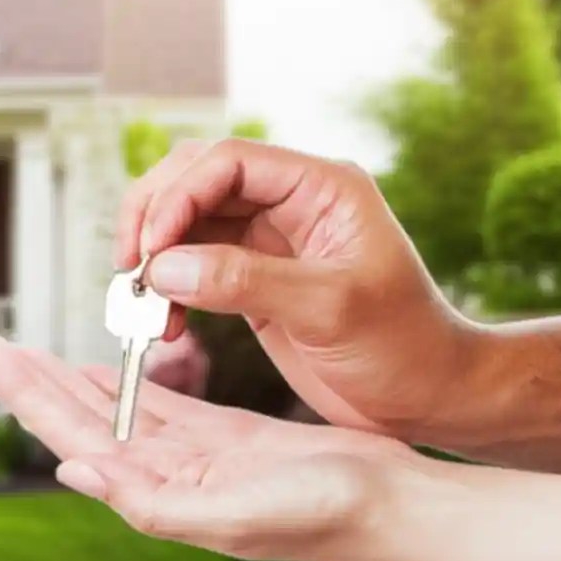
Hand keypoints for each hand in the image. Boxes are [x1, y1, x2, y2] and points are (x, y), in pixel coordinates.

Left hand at [0, 334, 432, 560]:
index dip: (26, 393)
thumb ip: (150, 502)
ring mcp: (192, 456)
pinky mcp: (223, 438)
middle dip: (31, 379)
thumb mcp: (237, 514)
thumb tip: (72, 470)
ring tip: (27, 352)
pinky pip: (159, 403)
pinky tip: (102, 368)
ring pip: (112, 405)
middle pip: (79, 416)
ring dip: (67, 377)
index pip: (72, 433)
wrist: (395, 509)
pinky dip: (125, 384)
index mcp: (159, 492)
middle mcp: (165, 474)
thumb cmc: (329, 516)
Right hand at [116, 139, 470, 440]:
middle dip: (153, 218)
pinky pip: (189, 267)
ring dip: (154, 259)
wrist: (430, 398)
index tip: (151, 247)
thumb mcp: (328, 309)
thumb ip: (243, 281)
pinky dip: (166, 291)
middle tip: (130, 268)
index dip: (179, 195)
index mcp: (320, 187)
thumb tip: (163, 268)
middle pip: (194, 181)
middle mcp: (288, 202)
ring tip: (142, 306)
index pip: (228, 162)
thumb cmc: (403, 347)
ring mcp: (265, 240)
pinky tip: (164, 325)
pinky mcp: (249, 278)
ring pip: (184, 224)